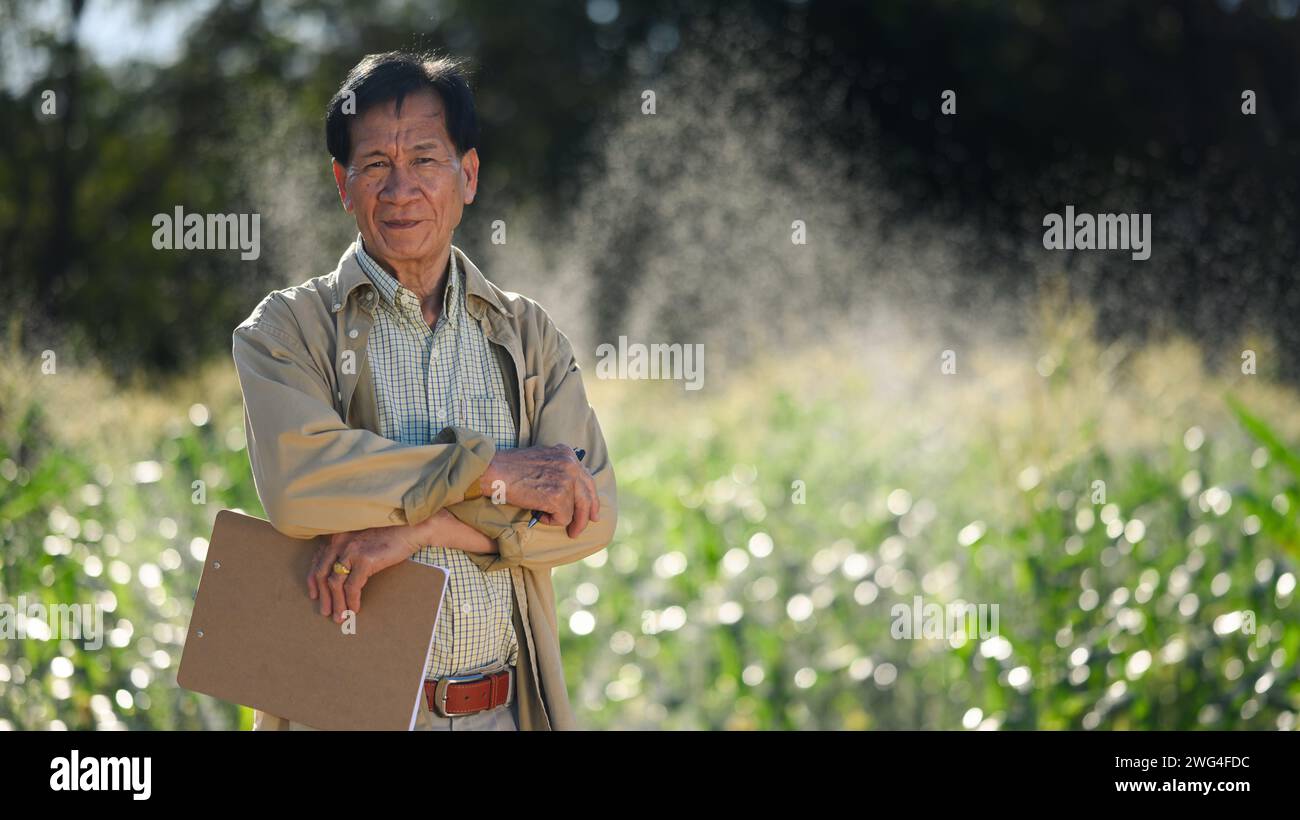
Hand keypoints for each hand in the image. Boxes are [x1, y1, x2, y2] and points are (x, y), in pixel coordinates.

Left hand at [307, 519, 431, 620]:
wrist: (409, 529)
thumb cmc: (390, 535)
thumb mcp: (362, 539)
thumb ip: (349, 549)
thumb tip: (342, 573)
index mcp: (338, 536)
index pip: (318, 560)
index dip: (313, 580)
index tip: (314, 594)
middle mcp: (340, 542)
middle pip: (322, 573)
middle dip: (323, 596)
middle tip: (325, 612)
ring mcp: (351, 551)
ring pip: (335, 583)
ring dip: (336, 603)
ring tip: (340, 616)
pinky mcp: (364, 560)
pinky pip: (352, 587)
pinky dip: (351, 601)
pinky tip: (354, 609)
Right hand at [478, 444, 599, 537]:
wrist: (493, 471)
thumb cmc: (509, 468)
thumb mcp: (541, 459)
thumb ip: (558, 469)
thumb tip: (570, 490)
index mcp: (567, 454)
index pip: (587, 480)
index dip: (591, 499)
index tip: (592, 514)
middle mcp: (571, 465)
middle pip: (588, 496)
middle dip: (586, 517)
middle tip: (578, 530)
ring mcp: (566, 480)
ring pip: (577, 511)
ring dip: (561, 519)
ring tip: (545, 517)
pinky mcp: (557, 496)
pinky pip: (562, 518)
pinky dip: (549, 521)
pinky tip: (536, 513)